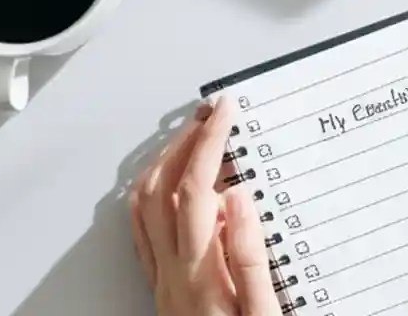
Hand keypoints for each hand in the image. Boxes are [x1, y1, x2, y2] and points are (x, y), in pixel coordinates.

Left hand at [130, 97, 279, 315]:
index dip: (208, 141)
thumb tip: (236, 198)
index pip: (194, 188)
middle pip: (162, 188)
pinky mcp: (161, 290)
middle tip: (213, 112)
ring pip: (144, 205)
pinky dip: (152, 194)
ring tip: (193, 136)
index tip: (225, 111)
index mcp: (201, 273)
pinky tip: (170, 186)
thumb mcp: (266, 314)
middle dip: (186, 140)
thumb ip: (251, 256)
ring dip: (165, 161)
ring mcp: (162, 282)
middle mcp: (173, 274)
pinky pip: (141, 230)